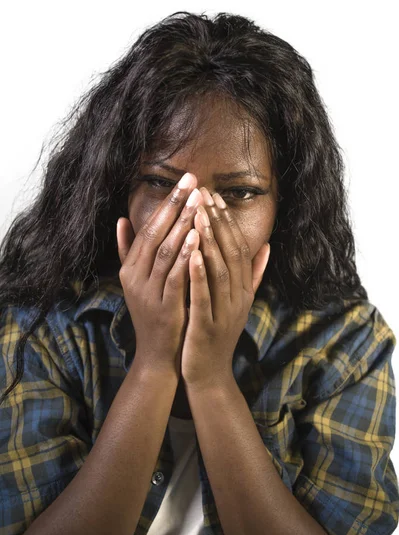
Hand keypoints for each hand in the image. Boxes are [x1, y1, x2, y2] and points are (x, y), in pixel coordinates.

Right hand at [117, 173, 203, 375]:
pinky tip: (197, 238)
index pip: (148, 227)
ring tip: (198, 202)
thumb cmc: (152, 312)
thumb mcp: (137, 281)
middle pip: (155, 234)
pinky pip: (174, 276)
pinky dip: (185, 256)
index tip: (186, 180)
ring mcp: (148, 292)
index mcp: (130, 268)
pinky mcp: (163, 306)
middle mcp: (135, 277)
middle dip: (175, 206)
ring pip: (165, 252)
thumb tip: (120, 220)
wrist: (157, 354)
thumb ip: (128, 251)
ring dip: (182, 225)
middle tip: (194, 181)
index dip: (168, 203)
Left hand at [181, 188, 270, 388]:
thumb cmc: (216, 333)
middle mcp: (238, 297)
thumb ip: (252, 274)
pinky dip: (199, 274)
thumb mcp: (237, 302)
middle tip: (205, 195)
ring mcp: (225, 312)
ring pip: (220, 271)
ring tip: (199, 214)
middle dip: (218, 222)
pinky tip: (191, 254)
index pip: (238, 248)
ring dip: (210, 241)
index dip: (227, 222)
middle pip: (231, 253)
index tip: (215, 197)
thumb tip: (267, 246)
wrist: (208, 373)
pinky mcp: (208, 327)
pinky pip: (205, 297)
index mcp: (242, 289)